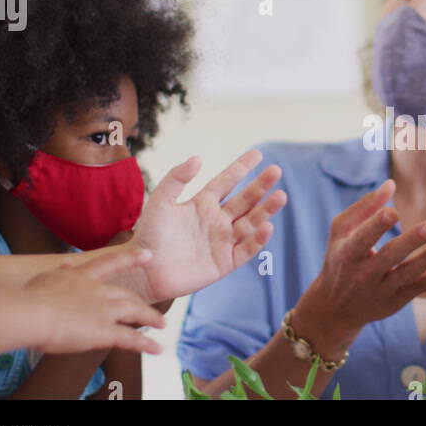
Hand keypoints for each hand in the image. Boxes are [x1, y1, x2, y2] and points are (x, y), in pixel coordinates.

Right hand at [25, 248, 165, 354]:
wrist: (29, 313)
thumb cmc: (27, 298)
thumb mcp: (44, 279)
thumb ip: (58, 274)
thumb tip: (65, 264)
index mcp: (81, 277)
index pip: (110, 263)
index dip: (131, 258)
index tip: (148, 255)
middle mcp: (97, 291)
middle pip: (126, 294)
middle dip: (140, 301)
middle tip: (150, 307)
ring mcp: (103, 310)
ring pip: (135, 311)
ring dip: (150, 317)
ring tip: (162, 323)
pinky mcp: (105, 331)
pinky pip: (130, 338)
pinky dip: (146, 344)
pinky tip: (156, 348)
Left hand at [128, 150, 287, 302]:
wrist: (144, 272)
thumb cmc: (148, 236)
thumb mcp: (159, 202)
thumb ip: (176, 179)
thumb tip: (198, 158)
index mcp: (202, 204)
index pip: (226, 182)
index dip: (241, 168)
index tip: (258, 154)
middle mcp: (217, 221)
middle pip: (245, 200)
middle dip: (261, 186)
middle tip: (276, 171)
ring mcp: (223, 242)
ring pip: (251, 222)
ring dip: (266, 210)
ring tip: (281, 196)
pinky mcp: (225, 263)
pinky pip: (246, 250)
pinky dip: (258, 239)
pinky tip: (267, 227)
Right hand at [297, 180, 425, 333]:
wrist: (335, 309)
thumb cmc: (340, 259)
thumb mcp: (341, 232)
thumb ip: (365, 207)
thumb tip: (391, 184)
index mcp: (348, 253)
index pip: (362, 239)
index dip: (376, 226)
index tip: (393, 212)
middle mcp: (364, 274)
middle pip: (389, 257)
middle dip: (410, 242)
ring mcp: (382, 290)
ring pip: (408, 274)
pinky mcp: (397, 301)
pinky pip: (419, 288)